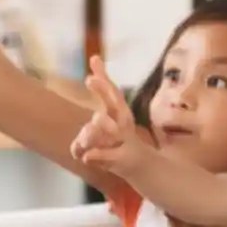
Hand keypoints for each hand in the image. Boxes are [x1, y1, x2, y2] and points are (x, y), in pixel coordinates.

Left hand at [69, 55, 144, 174]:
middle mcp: (124, 124)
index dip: (103, 76)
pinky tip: (83, 157)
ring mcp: (124, 141)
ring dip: (95, 127)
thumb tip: (94, 59)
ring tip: (84, 133)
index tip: (93, 59)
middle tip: (89, 79)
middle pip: (116, 104)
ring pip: (110, 129)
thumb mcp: (109, 119)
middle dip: (103, 91)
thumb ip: (99, 95)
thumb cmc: (120, 140)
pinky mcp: (122, 160)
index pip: (112, 92)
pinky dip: (94, 155)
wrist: (144, 167)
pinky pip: (105, 155)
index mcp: (120, 113)